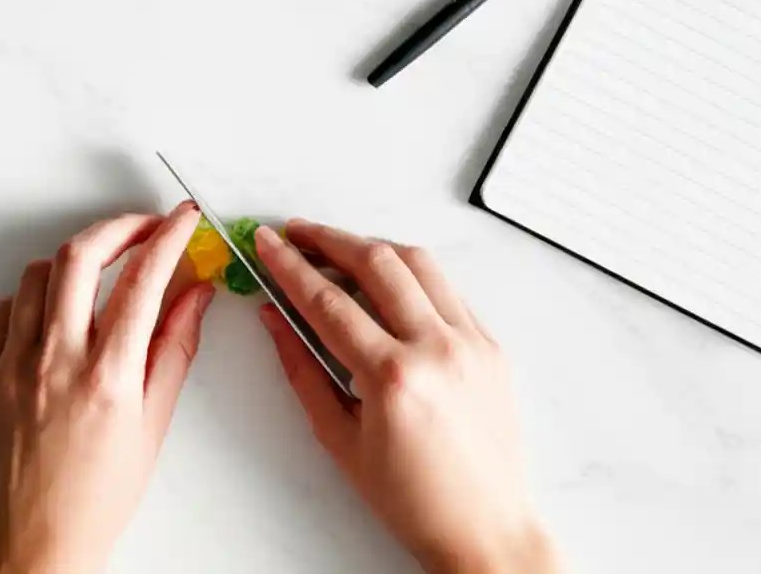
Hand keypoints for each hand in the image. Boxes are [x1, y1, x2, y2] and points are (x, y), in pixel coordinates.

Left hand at [0, 203, 211, 573]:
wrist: (36, 545)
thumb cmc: (99, 497)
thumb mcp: (153, 425)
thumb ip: (174, 351)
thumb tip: (195, 295)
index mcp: (107, 377)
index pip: (144, 281)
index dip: (169, 236)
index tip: (184, 217)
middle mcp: (55, 362)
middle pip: (80, 255)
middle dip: (119, 226)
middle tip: (144, 228)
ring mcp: (13, 366)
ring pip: (37, 275)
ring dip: (75, 259)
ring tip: (102, 271)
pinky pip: (6, 311)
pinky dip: (34, 296)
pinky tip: (57, 310)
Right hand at [254, 220, 556, 573]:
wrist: (483, 527)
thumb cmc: (412, 498)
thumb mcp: (339, 439)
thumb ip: (303, 370)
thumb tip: (276, 318)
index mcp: (393, 378)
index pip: (329, 301)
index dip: (290, 266)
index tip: (269, 245)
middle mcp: (437, 349)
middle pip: (377, 262)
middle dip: (329, 238)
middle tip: (297, 233)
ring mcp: (471, 343)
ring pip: (419, 263)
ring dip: (374, 246)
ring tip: (340, 248)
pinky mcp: (491, 346)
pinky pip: (448, 290)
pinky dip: (414, 275)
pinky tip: (388, 281)